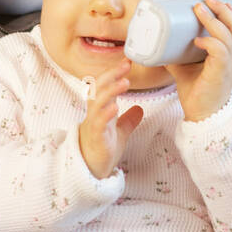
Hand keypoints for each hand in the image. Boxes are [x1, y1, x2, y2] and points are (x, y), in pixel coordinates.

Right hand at [78, 58, 143, 178]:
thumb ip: (128, 119)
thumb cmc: (102, 149)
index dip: (114, 73)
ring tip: (124, 82)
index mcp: (101, 110)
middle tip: (126, 64)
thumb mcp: (120, 132)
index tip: (126, 61)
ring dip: (110, 91)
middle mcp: (95, 114)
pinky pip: (99, 124)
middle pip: (99, 89)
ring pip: (98, 103)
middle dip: (111, 75)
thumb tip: (140, 108)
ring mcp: (94, 125)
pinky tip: (115, 107)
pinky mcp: (96, 139)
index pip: (105, 86)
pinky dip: (106, 114)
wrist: (92, 170)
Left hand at [164, 0, 231, 122]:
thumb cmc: (197, 92)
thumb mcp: (185, 67)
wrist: (201, 116)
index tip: (216, 0)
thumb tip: (158, 40)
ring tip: (199, 10)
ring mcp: (228, 65)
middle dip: (223, 9)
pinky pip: (220, 52)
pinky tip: (198, 41)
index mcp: (229, 54)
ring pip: (228, 36)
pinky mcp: (220, 74)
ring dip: (213, 20)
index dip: (230, 11)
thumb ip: (176, 53)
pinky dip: (210, 42)